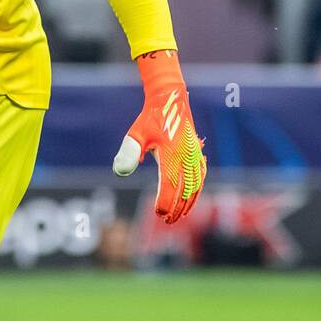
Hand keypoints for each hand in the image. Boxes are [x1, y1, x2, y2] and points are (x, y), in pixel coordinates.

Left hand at [112, 49, 206, 224]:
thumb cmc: (150, 118)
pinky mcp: (197, 152)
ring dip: (188, 203)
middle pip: (184, 190)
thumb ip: (128, 152)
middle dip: (177, 208)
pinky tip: (192, 198)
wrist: (170, 99)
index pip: (169, 185)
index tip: (158, 214)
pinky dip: (197, 190)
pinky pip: (201, 176)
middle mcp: (186, 156)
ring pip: (195, 185)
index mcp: (172, 154)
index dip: (165, 202)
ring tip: (180, 216)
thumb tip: (119, 172)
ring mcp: (194, 154)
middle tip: (167, 222)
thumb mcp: (136, 134)